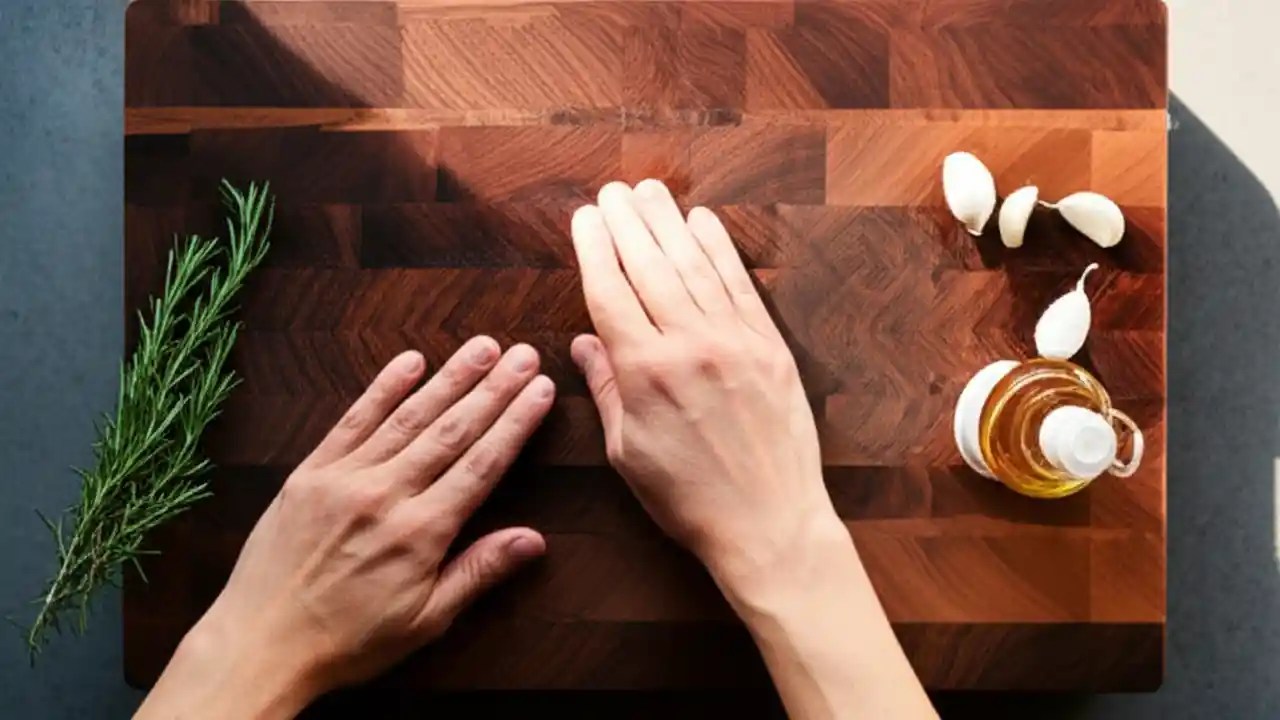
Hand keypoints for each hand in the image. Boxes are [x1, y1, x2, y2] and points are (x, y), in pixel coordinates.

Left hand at [137, 339, 554, 718]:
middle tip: (524, 355)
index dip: (515, 424)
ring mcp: (344, 478)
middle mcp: (384, 495)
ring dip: (449, 378)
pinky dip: (382, 389)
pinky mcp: (309, 473)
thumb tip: (534, 539)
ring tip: (483, 347)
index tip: (541, 390)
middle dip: (493, 389)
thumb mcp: (425, 621)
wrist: (260, 644)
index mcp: (419, 534)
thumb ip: (479, 572)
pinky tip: (409, 361)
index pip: (481, 465)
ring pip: (408, 418)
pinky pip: (352, 421)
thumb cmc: (348, 642)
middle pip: (451, 431)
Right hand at [569, 180, 844, 591]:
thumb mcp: (628, 452)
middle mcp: (690, 347)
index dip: (594, 249)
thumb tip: (584, 342)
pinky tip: (704, 223)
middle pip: (650, 267)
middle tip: (613, 190)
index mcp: (645, 374)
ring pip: (695, 266)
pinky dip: (720, 250)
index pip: (610, 292)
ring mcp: (735, 343)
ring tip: (650, 191)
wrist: (769, 524)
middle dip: (627, 223)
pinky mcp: (770, 348)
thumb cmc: (689, 499)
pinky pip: (740, 286)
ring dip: (669, 223)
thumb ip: (605, 388)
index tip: (584, 218)